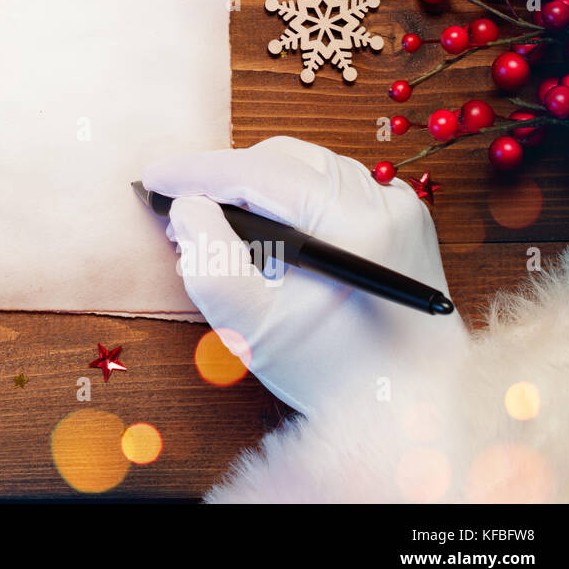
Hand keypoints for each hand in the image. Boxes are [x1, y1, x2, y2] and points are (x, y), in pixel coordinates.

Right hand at [141, 137, 468, 415]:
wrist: (415, 408)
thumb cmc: (333, 374)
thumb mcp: (254, 326)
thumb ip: (209, 260)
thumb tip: (186, 206)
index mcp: (356, 223)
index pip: (259, 171)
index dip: (197, 171)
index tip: (153, 177)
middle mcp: (384, 201)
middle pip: (281, 160)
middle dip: (224, 179)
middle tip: (181, 211)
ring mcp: (398, 206)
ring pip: (304, 168)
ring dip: (255, 187)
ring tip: (219, 224)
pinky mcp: (401, 218)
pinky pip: (331, 186)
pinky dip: (291, 197)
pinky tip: (269, 232)